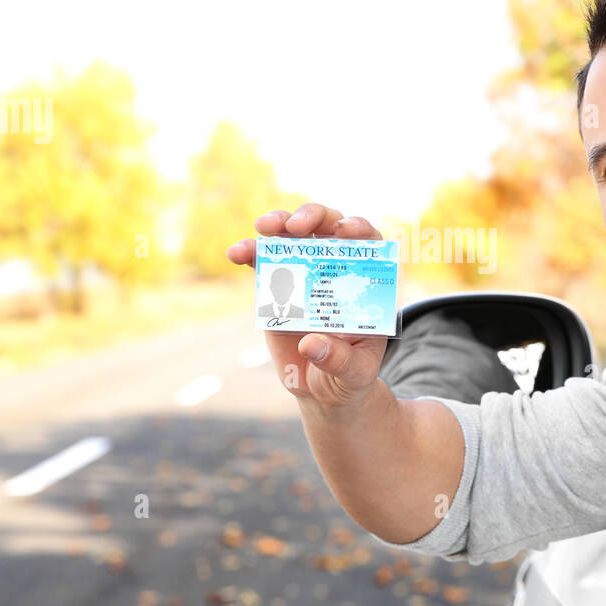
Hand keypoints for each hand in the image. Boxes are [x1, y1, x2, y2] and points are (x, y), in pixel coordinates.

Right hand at [227, 203, 389, 407]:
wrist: (321, 388)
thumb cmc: (349, 377)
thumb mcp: (355, 374)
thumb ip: (340, 361)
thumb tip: (311, 344)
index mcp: (365, 284)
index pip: (369, 244)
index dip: (359, 230)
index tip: (345, 230)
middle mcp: (337, 270)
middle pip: (330, 227)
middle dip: (314, 217)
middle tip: (296, 226)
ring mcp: (306, 273)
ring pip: (294, 235)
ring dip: (279, 223)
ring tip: (263, 227)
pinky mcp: (279, 284)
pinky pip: (264, 260)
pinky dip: (250, 252)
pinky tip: (236, 253)